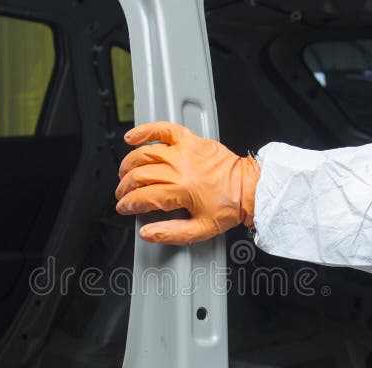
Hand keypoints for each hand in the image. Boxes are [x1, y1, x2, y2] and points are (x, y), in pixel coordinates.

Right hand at [115, 121, 259, 244]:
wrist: (249, 188)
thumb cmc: (229, 207)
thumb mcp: (200, 230)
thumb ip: (170, 233)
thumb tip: (147, 233)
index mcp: (181, 190)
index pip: (142, 197)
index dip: (128, 204)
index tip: (124, 207)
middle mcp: (180, 168)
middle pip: (140, 175)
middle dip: (125, 187)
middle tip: (123, 194)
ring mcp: (184, 151)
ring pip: (145, 153)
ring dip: (129, 164)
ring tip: (125, 173)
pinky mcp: (190, 140)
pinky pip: (163, 129)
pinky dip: (145, 131)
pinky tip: (132, 137)